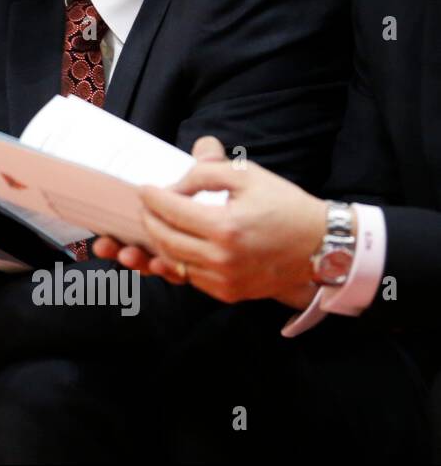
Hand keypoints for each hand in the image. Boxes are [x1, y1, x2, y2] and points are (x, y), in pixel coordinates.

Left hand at [136, 136, 327, 305]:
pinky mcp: (229, 293)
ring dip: (158, 243)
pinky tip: (175, 247)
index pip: (171, 210)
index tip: (144, 189)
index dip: (152, 197)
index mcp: (225, 227)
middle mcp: (222, 259)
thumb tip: (173, 185)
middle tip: (148, 207)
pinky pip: (190, 278)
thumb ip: (205, 171)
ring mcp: (225, 280)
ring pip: (173, 262)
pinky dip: (178, 262)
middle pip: (164, 239)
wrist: (321, 245)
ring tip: (155, 226)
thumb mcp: (247, 175)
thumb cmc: (284, 205)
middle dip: (149, 220)